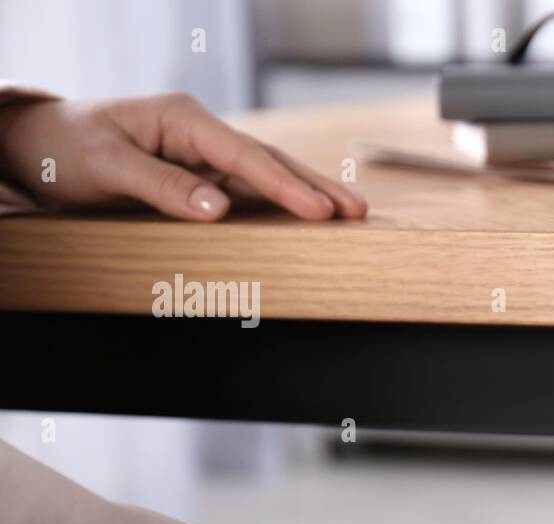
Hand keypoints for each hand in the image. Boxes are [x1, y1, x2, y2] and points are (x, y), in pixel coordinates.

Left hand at [0, 93, 366, 220]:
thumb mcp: (106, 167)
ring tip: (348, 213)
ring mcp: (203, 155)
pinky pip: (247, 190)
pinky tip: (307, 215)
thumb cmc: (67, 149)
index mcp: (182, 119)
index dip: (286, 185)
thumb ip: (162, 187)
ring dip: (306, 194)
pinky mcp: (199, 176)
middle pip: (269, 161)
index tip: (319, 211)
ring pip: (264, 175)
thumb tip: (218, 209)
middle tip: (357, 211)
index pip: (246, 156)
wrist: (38, 145)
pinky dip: (281, 202)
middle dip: (315, 186)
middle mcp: (199, 133)